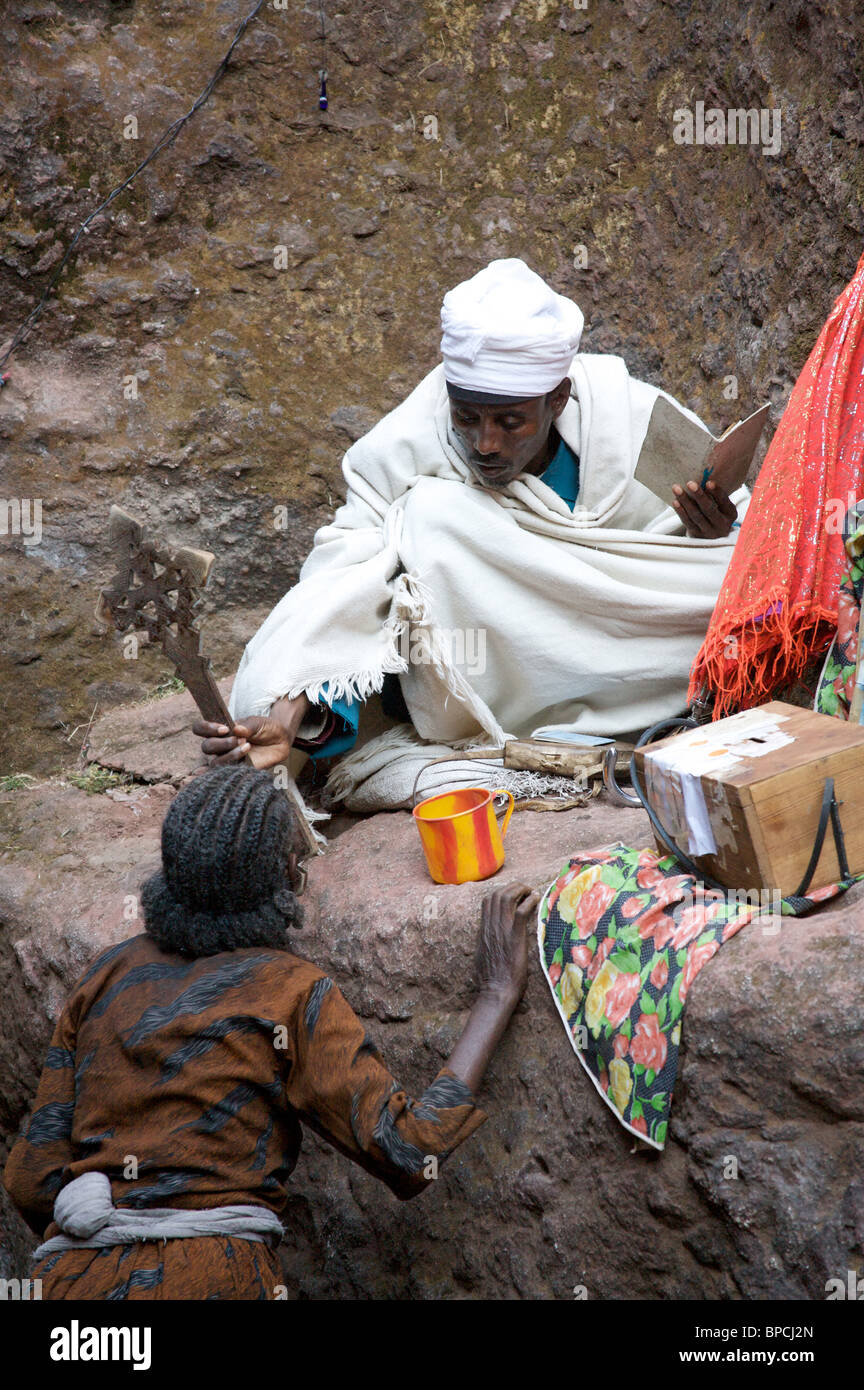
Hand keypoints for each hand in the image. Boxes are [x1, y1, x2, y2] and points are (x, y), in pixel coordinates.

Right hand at [193, 693, 311, 769]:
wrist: (281, 740)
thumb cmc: (266, 728)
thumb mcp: (258, 723)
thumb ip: (247, 725)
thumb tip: (236, 729)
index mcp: (221, 731)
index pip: (200, 729)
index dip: (207, 728)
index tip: (224, 729)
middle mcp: (220, 745)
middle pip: (206, 747)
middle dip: (222, 743)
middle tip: (240, 739)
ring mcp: (227, 759)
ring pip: (215, 762)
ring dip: (230, 755)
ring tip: (247, 747)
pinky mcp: (237, 770)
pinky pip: (222, 776)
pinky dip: (215, 776)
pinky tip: (217, 774)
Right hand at [475, 882, 539, 1003]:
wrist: (497, 991)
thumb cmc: (492, 979)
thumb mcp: (483, 955)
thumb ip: (487, 942)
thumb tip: (491, 938)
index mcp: (483, 930)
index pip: (487, 901)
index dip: (500, 892)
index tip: (513, 894)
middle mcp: (491, 926)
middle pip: (497, 894)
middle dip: (512, 887)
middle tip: (525, 890)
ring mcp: (502, 930)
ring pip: (506, 897)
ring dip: (520, 890)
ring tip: (530, 892)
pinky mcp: (514, 937)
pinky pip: (521, 911)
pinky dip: (529, 901)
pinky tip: (535, 899)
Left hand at [672, 479, 737, 537]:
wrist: (712, 535)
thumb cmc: (717, 513)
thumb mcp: (722, 506)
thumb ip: (716, 495)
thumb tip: (703, 476)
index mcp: (730, 514)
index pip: (724, 502)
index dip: (717, 492)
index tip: (708, 482)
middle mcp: (722, 525)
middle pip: (709, 510)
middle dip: (699, 496)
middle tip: (690, 483)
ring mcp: (708, 532)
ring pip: (696, 516)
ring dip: (685, 501)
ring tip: (677, 489)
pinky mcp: (696, 535)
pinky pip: (687, 522)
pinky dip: (681, 511)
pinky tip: (676, 501)